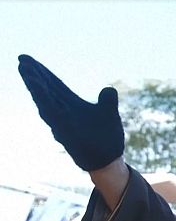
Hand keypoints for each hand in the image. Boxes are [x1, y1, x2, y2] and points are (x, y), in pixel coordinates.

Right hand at [17, 54, 123, 170]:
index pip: (53, 85)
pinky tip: (38, 91)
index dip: (41, 73)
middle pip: (45, 90)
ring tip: (26, 71)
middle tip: (22, 60)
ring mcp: (63, 122)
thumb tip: (109, 89)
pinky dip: (46, 103)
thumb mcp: (109, 115)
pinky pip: (53, 115)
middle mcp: (63, 112)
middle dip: (34, 75)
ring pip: (45, 101)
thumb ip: (107, 101)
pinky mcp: (66, 131)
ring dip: (35, 87)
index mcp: (71, 105)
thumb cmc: (106, 139)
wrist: (109, 161)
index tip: (28, 59)